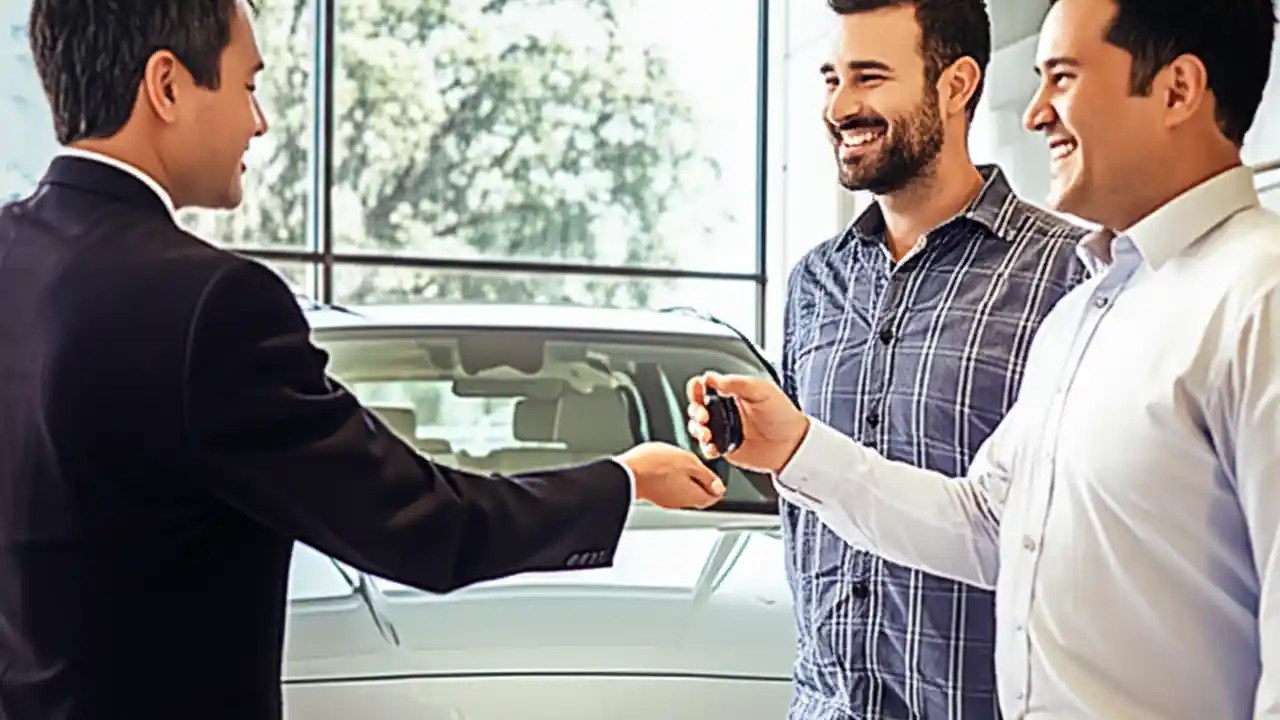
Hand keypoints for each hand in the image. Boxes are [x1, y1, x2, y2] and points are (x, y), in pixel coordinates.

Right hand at [615, 442, 725, 508]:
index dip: (716, 483)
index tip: (712, 472)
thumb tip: (718, 486)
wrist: (627, 471)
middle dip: (700, 480)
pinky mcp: (655, 495)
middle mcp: (682, 503)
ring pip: (683, 491)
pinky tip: (665, 467)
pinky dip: (671, 478)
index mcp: (694, 496)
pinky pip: (669, 488)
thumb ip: (707, 476)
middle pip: (699, 494)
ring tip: (678, 462)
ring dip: (684, 478)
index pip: (714, 496)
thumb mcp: (689, 463)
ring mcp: (667, 500)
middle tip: (695, 464)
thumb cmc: (655, 465)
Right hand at [686, 372, 808, 473]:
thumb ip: (736, 383)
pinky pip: (707, 447)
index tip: (699, 390)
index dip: (697, 387)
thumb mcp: (761, 391)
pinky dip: (704, 447)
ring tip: (706, 433)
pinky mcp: (725, 448)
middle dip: (695, 410)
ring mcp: (723, 429)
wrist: (792, 445)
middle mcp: (724, 410)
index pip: (705, 386)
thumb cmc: (782, 415)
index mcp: (731, 393)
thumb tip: (711, 378)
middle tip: (704, 415)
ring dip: (697, 429)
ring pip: (697, 427)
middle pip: (696, 406)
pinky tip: (711, 446)